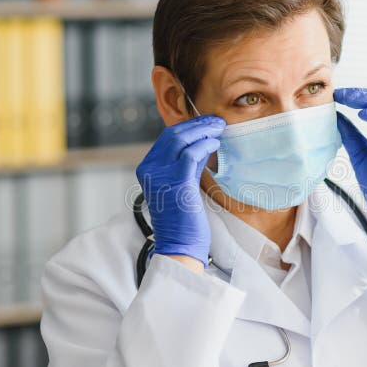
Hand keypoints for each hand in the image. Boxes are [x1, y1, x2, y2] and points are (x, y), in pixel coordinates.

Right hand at [135, 115, 225, 267]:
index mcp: (147, 168)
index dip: (189, 126)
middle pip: (173, 134)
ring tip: (219, 129)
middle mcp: (150, 169)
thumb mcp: (180, 183)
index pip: (167, 137)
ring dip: (203, 130)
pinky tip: (216, 144)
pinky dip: (205, 144)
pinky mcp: (177, 183)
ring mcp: (161, 176)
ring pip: (181, 140)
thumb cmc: (183, 218)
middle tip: (217, 122)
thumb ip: (186, 163)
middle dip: (198, 124)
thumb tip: (201, 141)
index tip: (207, 122)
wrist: (180, 245)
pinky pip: (191, 154)